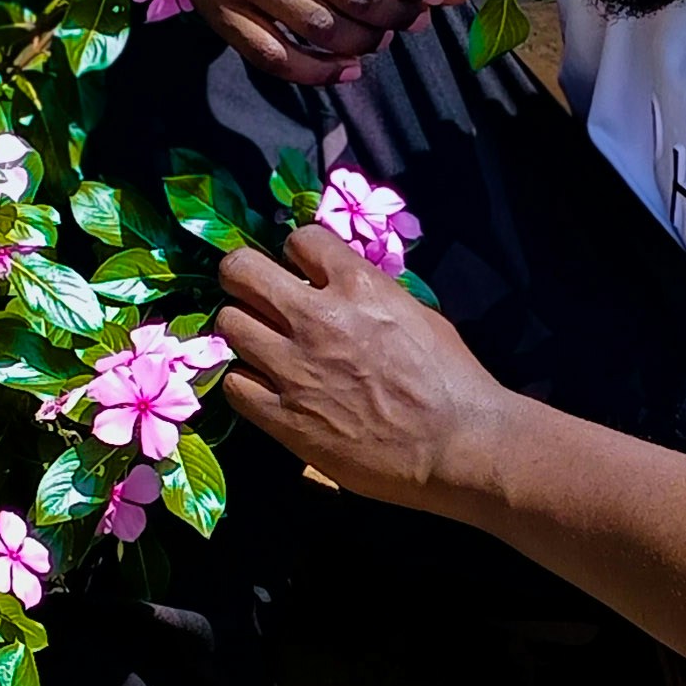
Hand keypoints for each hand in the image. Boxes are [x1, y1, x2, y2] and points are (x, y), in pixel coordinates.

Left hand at [215, 227, 511, 507]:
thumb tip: (340, 286)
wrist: (456, 445)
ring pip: (229, 324)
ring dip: (244, 330)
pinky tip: (266, 388)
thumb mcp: (418, 313)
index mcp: (358, 285)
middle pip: (241, 271)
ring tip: (263, 346)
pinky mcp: (283, 416)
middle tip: (257, 297)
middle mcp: (316, 318)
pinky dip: (246, 381)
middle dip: (245, 278)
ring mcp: (294, 368)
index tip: (303, 273)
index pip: (299, 239)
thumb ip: (370, 293)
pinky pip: (234, 383)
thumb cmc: (451, 380)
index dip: (298, 255)